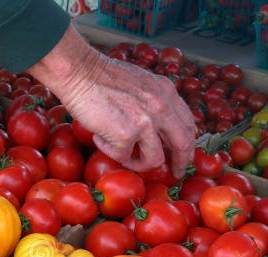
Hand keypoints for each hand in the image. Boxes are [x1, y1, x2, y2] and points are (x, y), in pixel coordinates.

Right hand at [27, 26, 195, 177]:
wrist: (79, 71)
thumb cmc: (100, 77)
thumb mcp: (139, 84)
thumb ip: (152, 102)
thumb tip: (154, 128)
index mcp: (166, 91)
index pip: (188, 124)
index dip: (187, 144)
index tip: (181, 155)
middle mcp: (162, 106)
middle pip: (183, 145)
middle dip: (180, 163)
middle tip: (174, 174)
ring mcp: (146, 121)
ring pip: (155, 159)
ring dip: (139, 163)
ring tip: (123, 155)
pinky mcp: (126, 134)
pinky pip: (124, 157)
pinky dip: (110, 151)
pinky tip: (99, 137)